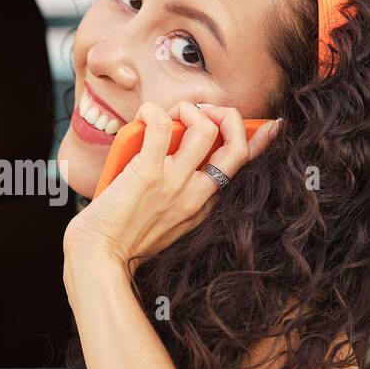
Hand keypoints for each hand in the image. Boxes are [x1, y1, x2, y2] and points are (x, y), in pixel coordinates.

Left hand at [63, 100, 282, 274]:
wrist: (99, 258)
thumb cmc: (124, 240)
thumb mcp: (169, 224)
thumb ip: (180, 199)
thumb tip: (174, 164)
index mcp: (203, 205)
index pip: (243, 168)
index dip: (260, 142)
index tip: (270, 125)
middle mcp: (195, 193)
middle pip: (236, 145)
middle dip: (228, 117)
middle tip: (202, 112)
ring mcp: (173, 183)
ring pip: (204, 129)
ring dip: (188, 110)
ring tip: (168, 115)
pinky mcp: (146, 173)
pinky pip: (161, 127)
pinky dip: (154, 111)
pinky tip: (144, 113)